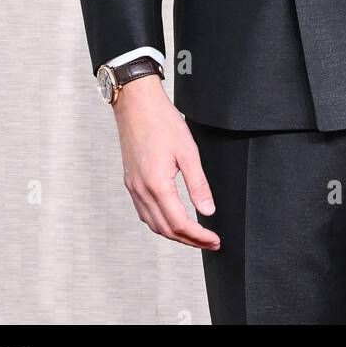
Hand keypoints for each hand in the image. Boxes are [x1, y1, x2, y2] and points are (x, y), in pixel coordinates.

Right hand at [112, 75, 219, 248]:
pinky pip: (144, 212)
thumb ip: (198, 184)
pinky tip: (171, 219)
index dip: (199, 236)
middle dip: (189, 240)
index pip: (180, 223)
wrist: (136, 104)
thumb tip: (208, 210)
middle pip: (165, 229)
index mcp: (157, 184)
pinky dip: (159, 222)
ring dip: (174, 234)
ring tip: (194, 236)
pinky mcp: (131, 181)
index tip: (214, 239)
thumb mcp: (188, 151)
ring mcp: (133, 187)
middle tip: (209, 242)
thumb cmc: (161, 121)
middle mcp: (141, 190)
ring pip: (152, 224)